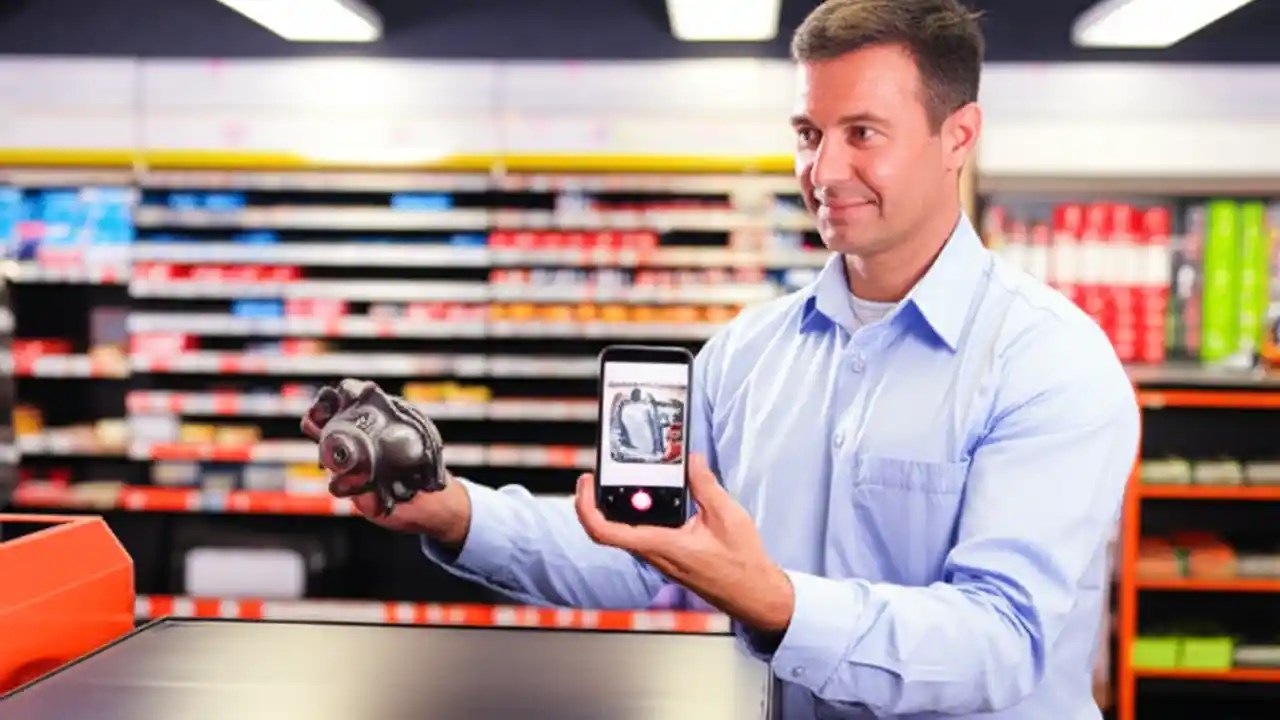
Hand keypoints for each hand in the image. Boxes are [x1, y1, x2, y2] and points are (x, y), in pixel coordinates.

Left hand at [574, 454, 794, 634]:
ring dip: (616, 508)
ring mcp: (659, 558)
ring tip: (621, 480)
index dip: (586, 507)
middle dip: (596, 501)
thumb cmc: (742, 564)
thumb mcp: (727, 515)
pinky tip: (651, 497)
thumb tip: (691, 461)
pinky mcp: (667, 557)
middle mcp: (654, 554)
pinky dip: (637, 514)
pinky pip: (641, 535)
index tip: (586, 483)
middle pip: (608, 529)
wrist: (753, 593)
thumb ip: (705, 485)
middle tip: (597, 475)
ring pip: (624, 532)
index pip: (606, 532)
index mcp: (662, 545)